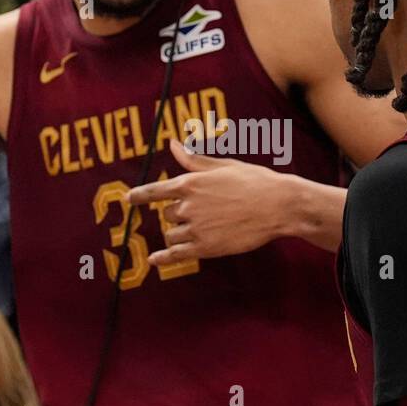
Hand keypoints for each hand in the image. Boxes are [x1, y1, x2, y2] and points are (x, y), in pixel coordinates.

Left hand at [126, 138, 286, 267]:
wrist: (278, 206)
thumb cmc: (254, 181)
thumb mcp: (223, 165)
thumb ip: (193, 160)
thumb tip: (172, 145)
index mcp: (190, 183)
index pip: (154, 191)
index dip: (139, 196)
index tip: (128, 199)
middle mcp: (188, 206)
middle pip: (167, 214)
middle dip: (177, 214)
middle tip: (201, 213)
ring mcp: (196, 228)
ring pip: (172, 234)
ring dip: (179, 233)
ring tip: (200, 230)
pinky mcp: (205, 248)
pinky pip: (175, 255)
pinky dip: (162, 258)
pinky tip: (154, 260)